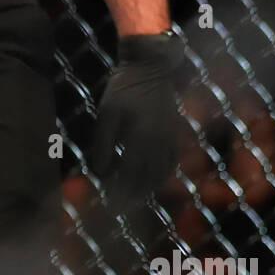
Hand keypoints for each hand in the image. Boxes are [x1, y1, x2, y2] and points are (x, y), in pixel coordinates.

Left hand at [92, 31, 184, 199]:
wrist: (150, 68)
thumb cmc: (124, 89)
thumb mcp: (107, 113)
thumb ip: (103, 144)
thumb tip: (100, 172)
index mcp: (141, 138)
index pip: (130, 175)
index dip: (120, 192)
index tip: (109, 203)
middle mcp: (159, 143)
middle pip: (147, 179)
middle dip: (133, 195)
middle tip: (120, 206)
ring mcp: (170, 139)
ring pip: (161, 174)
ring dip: (148, 188)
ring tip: (134, 196)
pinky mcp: (174, 134)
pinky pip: (171, 162)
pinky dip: (162, 175)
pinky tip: (151, 178)